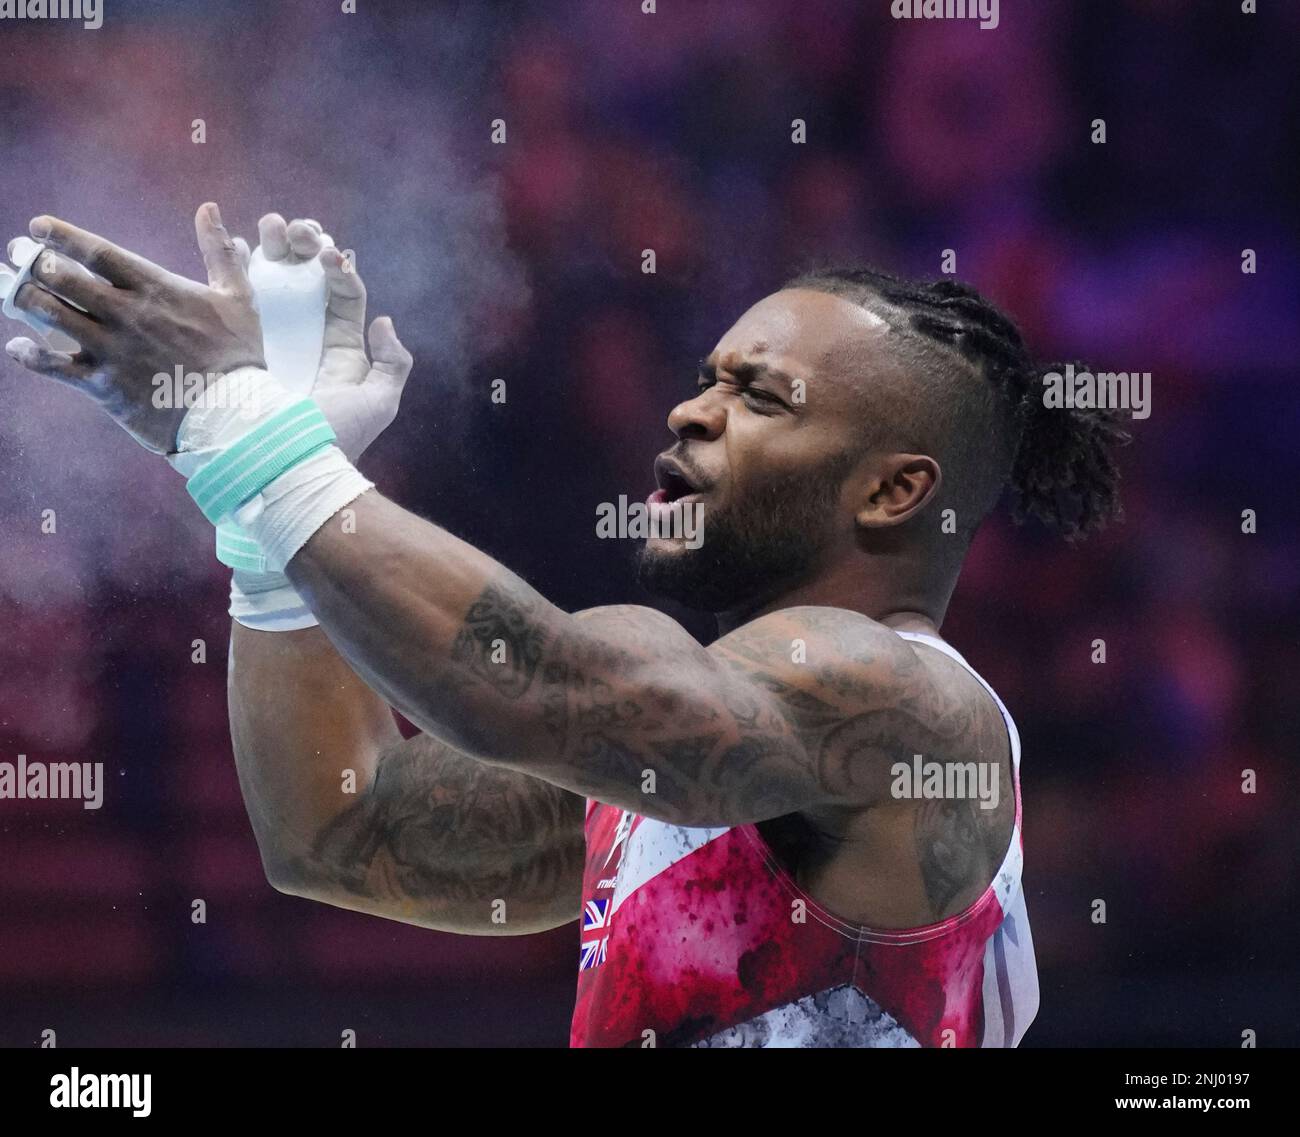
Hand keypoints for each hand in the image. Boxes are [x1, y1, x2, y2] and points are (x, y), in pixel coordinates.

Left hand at [4, 203, 264, 452]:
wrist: (235, 413)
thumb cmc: (238, 354)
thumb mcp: (238, 296)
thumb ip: (220, 250)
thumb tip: (209, 208)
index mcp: (154, 289)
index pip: (96, 251)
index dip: (61, 235)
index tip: (38, 226)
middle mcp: (126, 314)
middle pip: (61, 278)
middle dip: (33, 263)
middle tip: (19, 256)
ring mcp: (111, 350)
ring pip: (49, 315)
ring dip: (26, 299)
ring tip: (16, 292)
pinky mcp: (104, 385)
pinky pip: (54, 367)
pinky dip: (30, 356)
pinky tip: (18, 348)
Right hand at [247, 212, 412, 459]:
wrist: (285, 465)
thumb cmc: (334, 436)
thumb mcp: (378, 402)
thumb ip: (392, 364)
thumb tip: (384, 323)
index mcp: (340, 350)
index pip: (344, 296)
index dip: (339, 268)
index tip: (331, 254)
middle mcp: (306, 340)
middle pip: (306, 281)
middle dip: (301, 247)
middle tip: (294, 229)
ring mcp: (271, 340)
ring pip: (272, 283)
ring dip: (271, 248)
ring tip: (268, 227)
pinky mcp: (239, 345)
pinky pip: (236, 298)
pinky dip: (233, 266)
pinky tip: (236, 241)